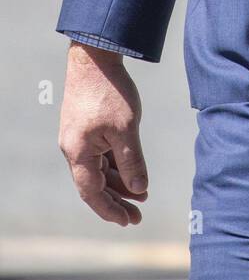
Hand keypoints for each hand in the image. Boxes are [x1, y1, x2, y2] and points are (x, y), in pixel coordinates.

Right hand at [58, 43, 148, 226]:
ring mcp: (80, 138)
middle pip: (95, 185)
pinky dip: (117, 165)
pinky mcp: (87, 128)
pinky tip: (133, 172)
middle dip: (117, 201)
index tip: (128, 221)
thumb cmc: (109, 91)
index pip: (92, 193)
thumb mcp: (127, 128)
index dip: (110, 209)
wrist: (94, 57)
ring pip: (99, 170)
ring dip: (119, 183)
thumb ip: (132, 160)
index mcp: (79, 153)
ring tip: (142, 195)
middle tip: (138, 216)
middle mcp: (75, 149)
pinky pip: (101, 155)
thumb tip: (139, 188)